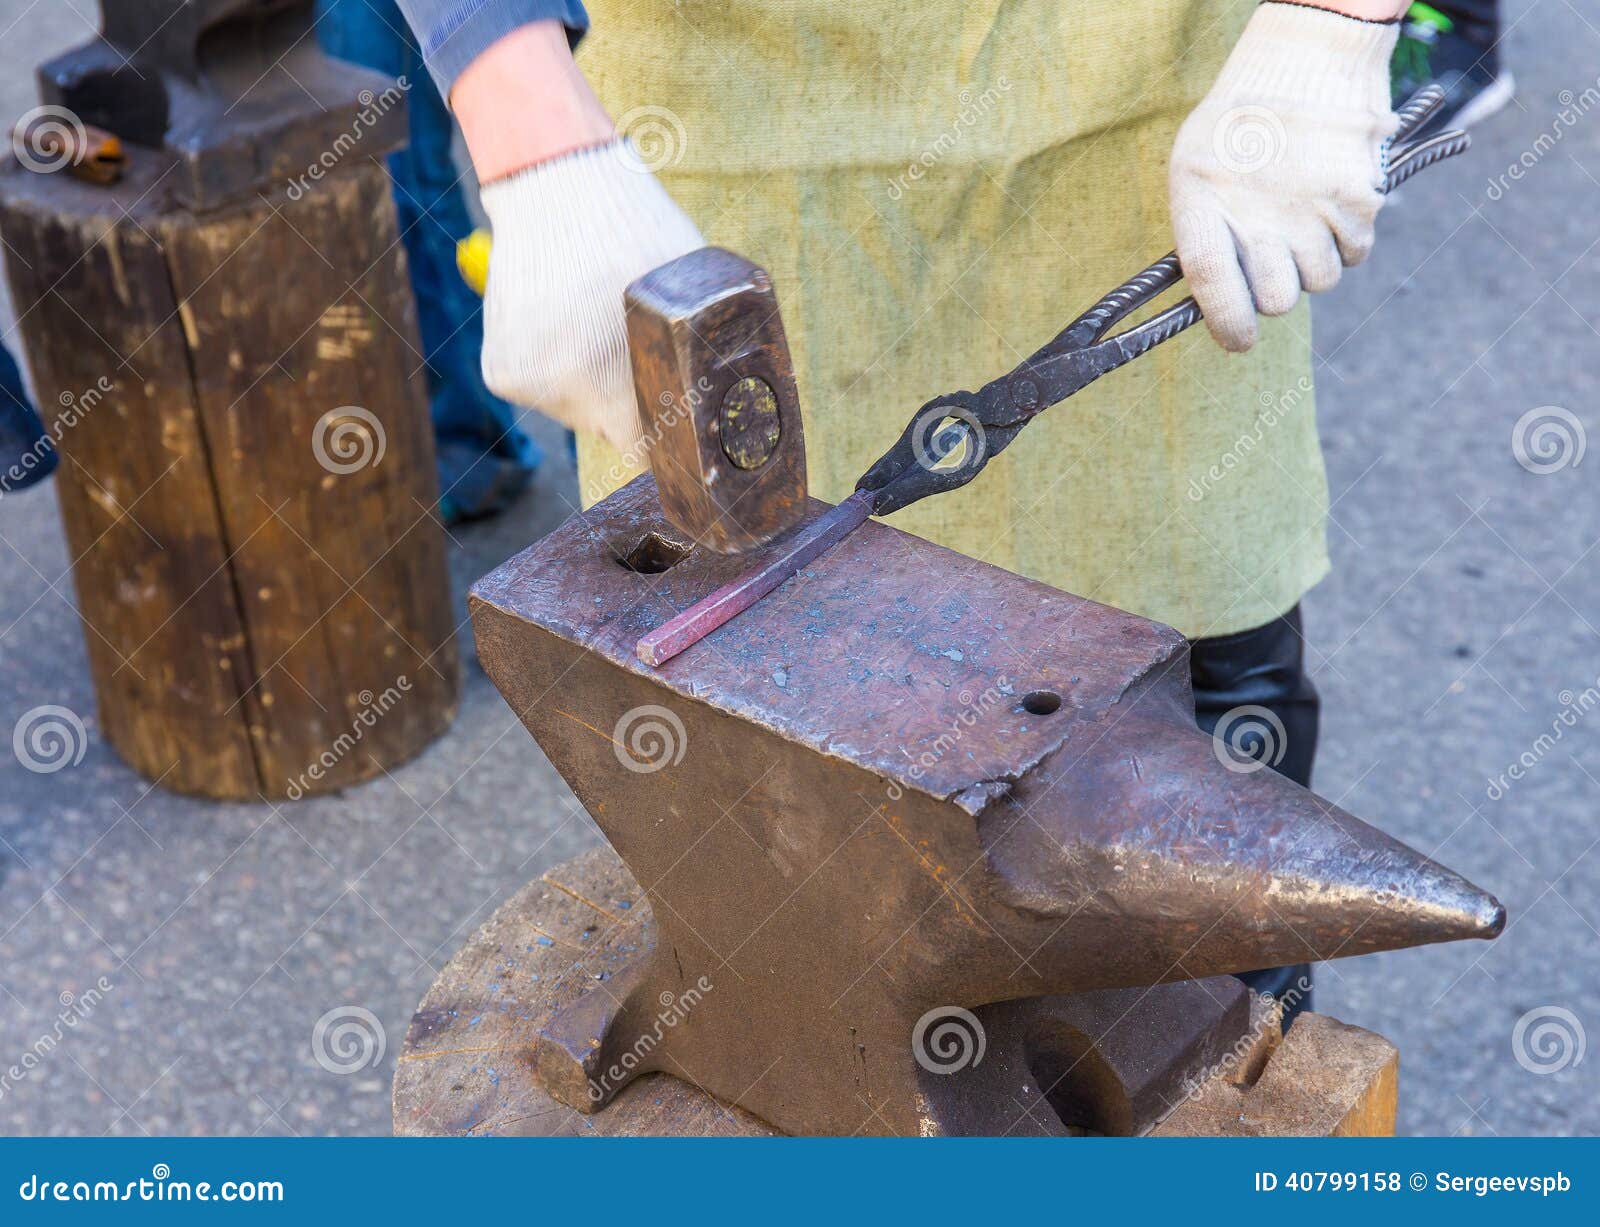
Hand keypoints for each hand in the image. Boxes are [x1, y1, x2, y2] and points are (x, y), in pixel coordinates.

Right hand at [478, 141, 703, 452]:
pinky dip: (556, 364)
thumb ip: (695, 361)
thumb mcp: (688, 296)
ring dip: (592, 380)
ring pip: (577, 409)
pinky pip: (545, 388)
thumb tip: (722, 410)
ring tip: (596, 318)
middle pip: (611, 431)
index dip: (666, 435)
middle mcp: (563, 393)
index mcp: (611, 383)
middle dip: (628, 402)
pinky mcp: (502, 374)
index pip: (647, 449)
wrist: (554, 186)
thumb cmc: (637, 233)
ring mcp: (528, 384)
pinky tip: (563, 318)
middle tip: (636, 346)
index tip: (674, 416)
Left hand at [1168, 1, 1402, 351]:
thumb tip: (1216, 299)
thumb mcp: (1193, 169)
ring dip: (1312, 266)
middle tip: (1273, 260)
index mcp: (1203, 200)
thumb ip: (1201, 233)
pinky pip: (1356, 254)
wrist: (1307, 55)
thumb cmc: (1241, 118)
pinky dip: (1346, 242)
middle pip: (1275, 299)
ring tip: (1300, 223)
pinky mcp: (1358, 198)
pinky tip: (1329, 207)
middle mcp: (1259, 210)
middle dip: (1274, 292)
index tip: (1238, 341)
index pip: (1213, 286)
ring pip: (1318, 282)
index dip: (1226, 325)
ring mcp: (1311, 207)